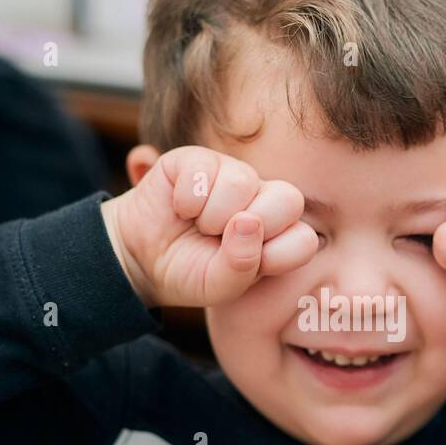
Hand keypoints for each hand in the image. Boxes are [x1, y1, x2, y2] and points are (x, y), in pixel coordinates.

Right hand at [101, 145, 317, 307]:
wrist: (141, 258)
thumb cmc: (188, 272)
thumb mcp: (217, 285)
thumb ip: (241, 266)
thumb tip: (248, 221)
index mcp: (277, 234)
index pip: (303, 239)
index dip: (275, 256)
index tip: (244, 266)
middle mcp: (262, 199)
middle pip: (289, 199)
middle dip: (252, 227)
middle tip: (221, 240)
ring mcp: (233, 175)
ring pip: (242, 182)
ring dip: (212, 215)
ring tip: (199, 226)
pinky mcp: (200, 159)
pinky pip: (205, 170)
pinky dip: (186, 199)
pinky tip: (180, 208)